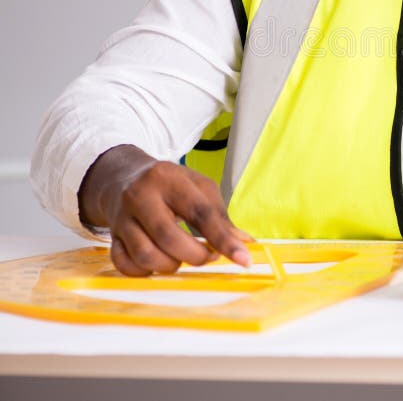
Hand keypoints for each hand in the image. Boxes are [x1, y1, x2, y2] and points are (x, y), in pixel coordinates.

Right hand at [78, 145, 252, 275]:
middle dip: (195, 256)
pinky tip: (157, 263)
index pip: (200, 212)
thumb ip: (220, 216)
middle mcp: (141, 196)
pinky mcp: (111, 236)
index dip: (223, 239)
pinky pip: (125, 265)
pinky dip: (145, 272)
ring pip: (145, 255)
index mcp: (169, 179)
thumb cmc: (169, 184)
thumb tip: (244, 243)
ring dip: (170, 265)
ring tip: (181, 258)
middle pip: (169, 237)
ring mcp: (122, 218)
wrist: (123, 177)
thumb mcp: (199, 188)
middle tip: (208, 256)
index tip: (243, 259)